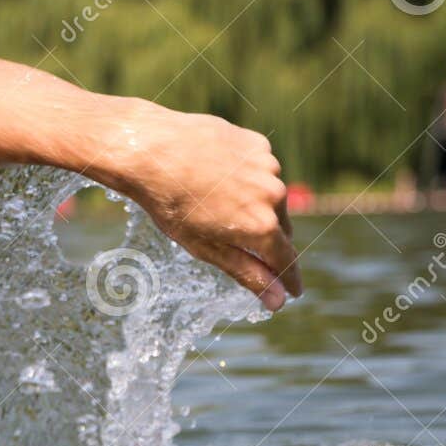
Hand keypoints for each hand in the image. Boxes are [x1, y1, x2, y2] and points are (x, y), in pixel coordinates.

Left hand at [115, 106, 300, 309]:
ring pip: (271, 196)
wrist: (151, 151)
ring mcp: (267, 166)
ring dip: (255, 203)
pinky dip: (246, 176)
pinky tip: (218, 175)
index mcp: (262, 227)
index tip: (294, 291)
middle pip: (281, 228)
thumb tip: (279, 301)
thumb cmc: (173, 205)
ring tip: (217, 200)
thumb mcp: (207, 248)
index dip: (290, 279)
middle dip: (265, 238)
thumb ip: (248, 273)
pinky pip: (260, 169)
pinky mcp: (257, 144)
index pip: (287, 260)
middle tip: (235, 236)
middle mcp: (273, 195)